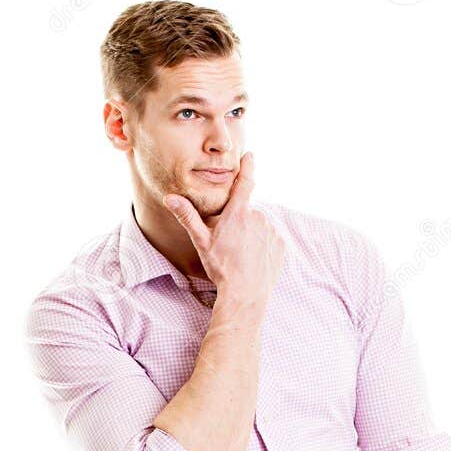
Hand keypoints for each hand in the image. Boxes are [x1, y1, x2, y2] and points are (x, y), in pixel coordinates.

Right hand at [162, 153, 284, 302]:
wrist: (245, 295)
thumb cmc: (222, 268)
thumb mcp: (202, 242)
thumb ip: (187, 217)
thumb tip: (169, 198)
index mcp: (238, 212)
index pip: (245, 181)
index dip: (248, 166)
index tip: (250, 155)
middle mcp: (258, 217)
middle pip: (247, 211)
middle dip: (239, 221)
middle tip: (230, 243)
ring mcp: (271, 231)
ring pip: (259, 225)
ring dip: (251, 233)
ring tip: (241, 253)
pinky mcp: (280, 245)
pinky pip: (270, 239)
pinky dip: (262, 245)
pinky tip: (253, 259)